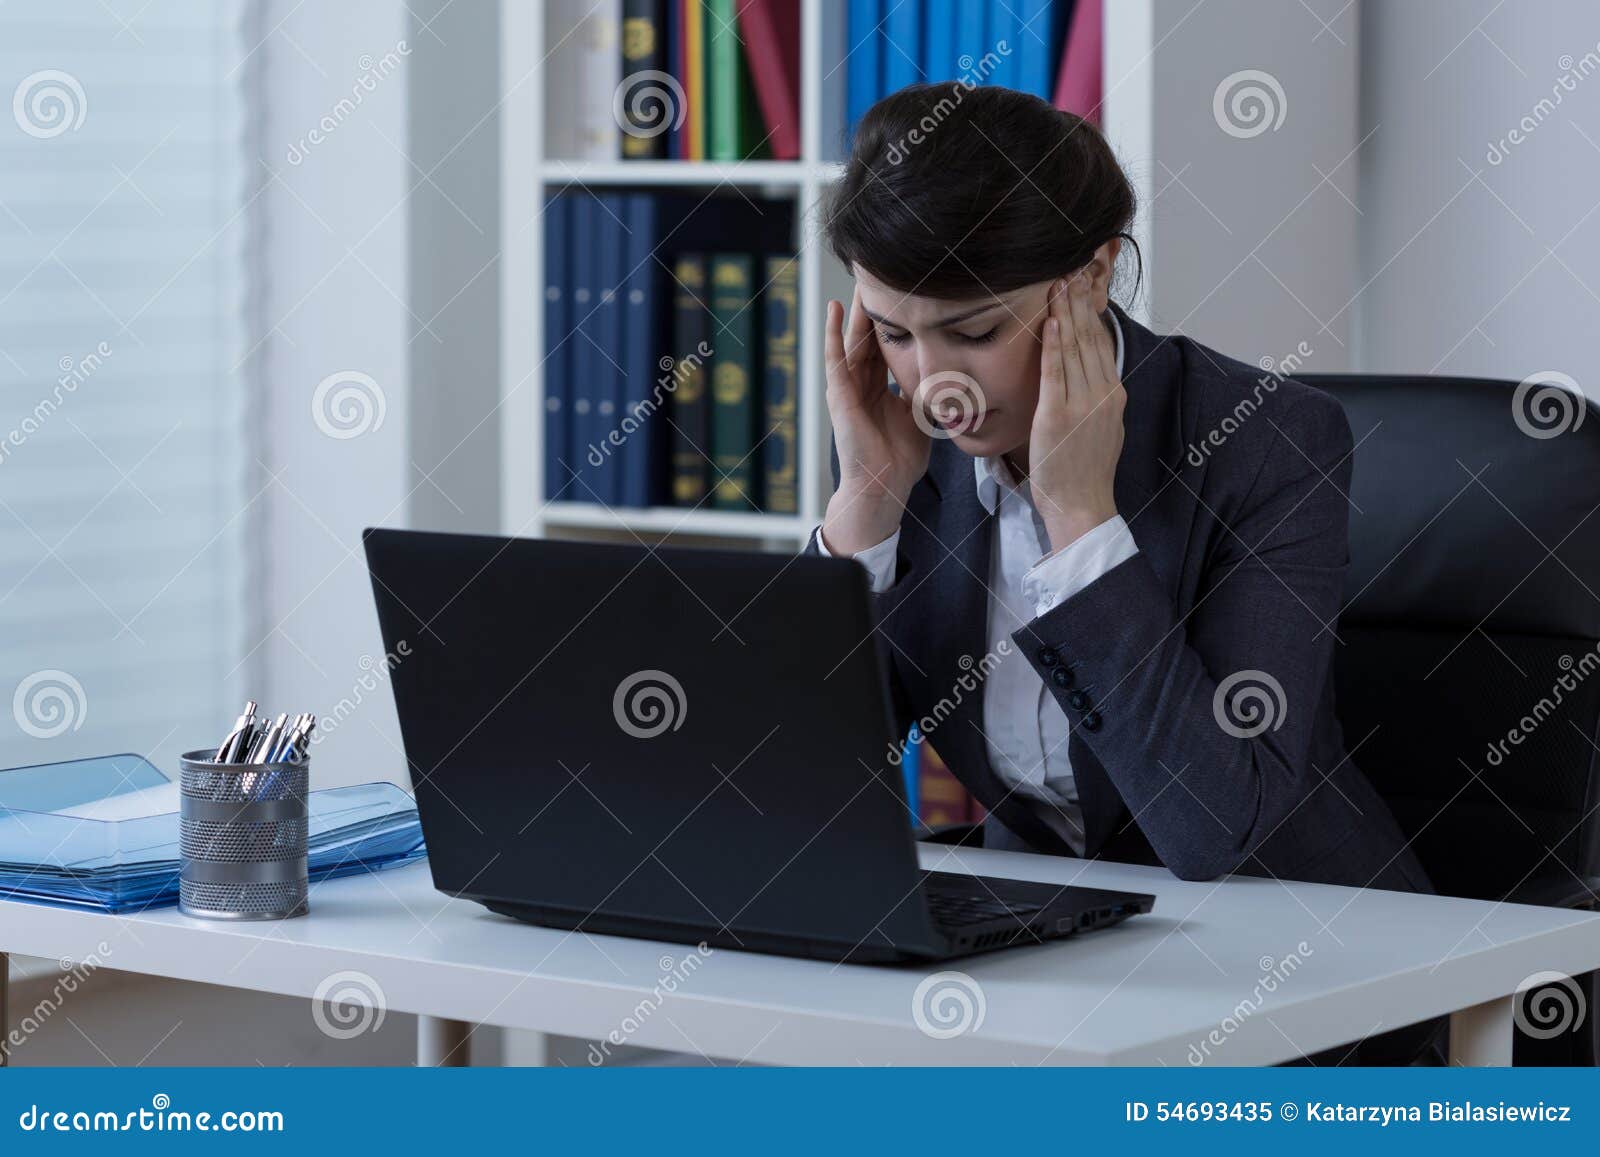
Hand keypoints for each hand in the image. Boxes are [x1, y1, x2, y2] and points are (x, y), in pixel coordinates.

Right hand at [820, 287, 931, 553]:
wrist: (885, 486)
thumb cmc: (902, 457)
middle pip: (869, 335)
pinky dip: (833, 333)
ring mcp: (848, 388)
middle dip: (876, 306)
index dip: (896, 318)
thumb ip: (928, 389)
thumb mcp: (922, 412)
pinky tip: (836, 309)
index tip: (909, 291)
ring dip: (857, 310)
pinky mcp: (839, 396)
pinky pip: (835, 359)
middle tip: (883, 274)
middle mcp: (862, 383)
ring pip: (852, 339)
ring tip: (862, 279)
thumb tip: (951, 369)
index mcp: (881, 387)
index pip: (888, 343)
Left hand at [1029, 272, 1124, 549]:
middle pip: (1089, 337)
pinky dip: (1052, 345)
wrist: (1083, 506)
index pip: (1100, 342)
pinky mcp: (1059, 415)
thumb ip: (1096, 397)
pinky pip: (1056, 373)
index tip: (1080, 284)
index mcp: (1113, 394)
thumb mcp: (1101, 427)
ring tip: (1056, 284)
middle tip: (1068, 269)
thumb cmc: (1085, 472)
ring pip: (1073, 348)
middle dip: (1078, 301)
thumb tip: (1086, 372)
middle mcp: (1103, 393)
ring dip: (1064, 313)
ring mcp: (1083, 404)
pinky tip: (1048, 321)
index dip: (1089, 310)